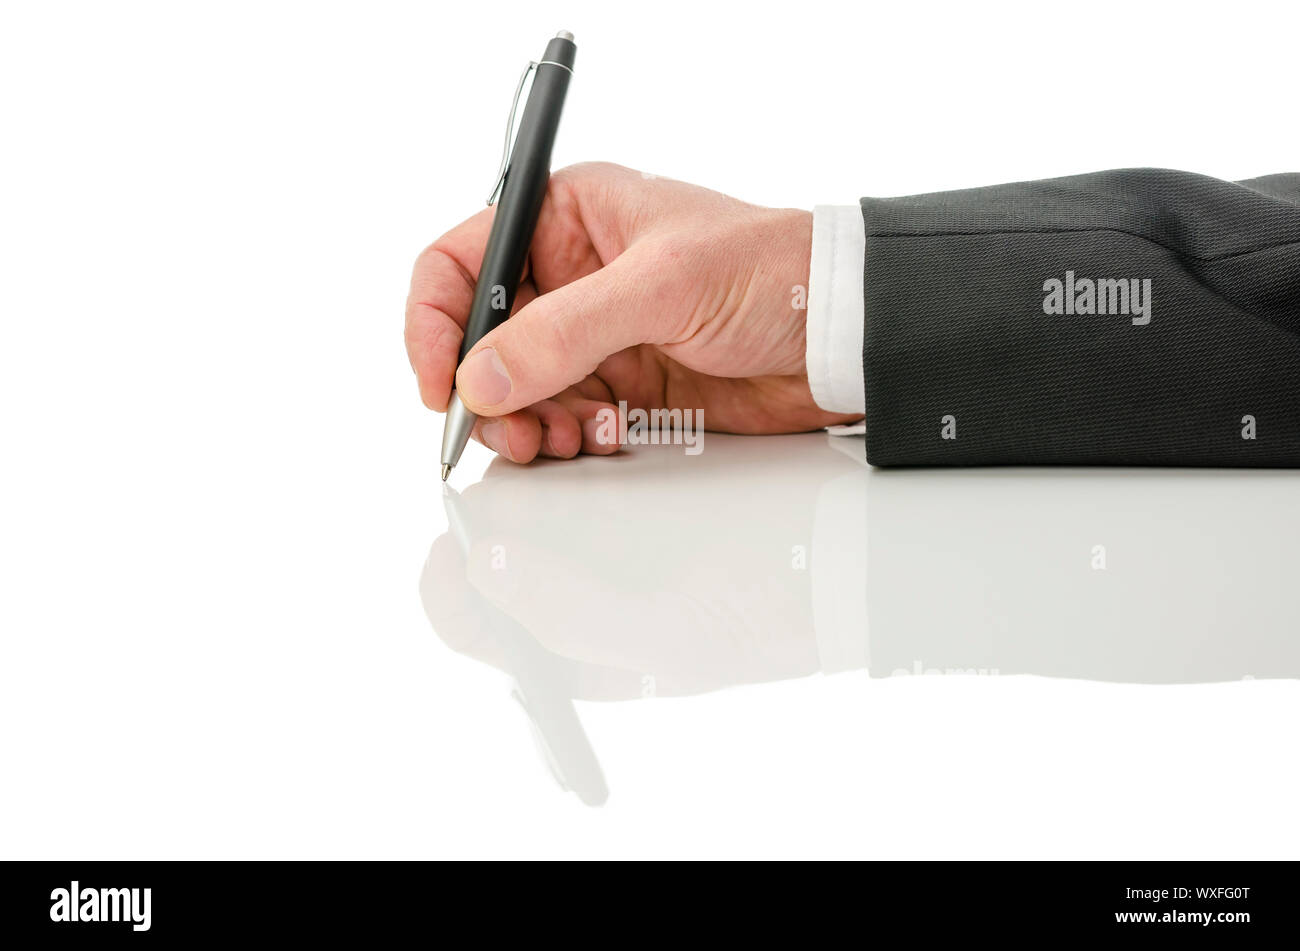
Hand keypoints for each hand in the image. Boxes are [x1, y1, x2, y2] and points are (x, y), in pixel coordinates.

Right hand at [405, 162, 859, 462]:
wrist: (844, 335)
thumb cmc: (772, 270)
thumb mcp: (660, 286)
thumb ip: (562, 332)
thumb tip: (479, 377)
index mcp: (568, 218)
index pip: (461, 262)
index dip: (435, 322)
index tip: (438, 381)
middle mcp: (574, 276)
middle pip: (484, 341)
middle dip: (486, 392)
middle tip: (508, 431)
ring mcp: (599, 336)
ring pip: (521, 391)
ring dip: (529, 424)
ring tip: (563, 440)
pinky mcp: (626, 386)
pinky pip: (568, 419)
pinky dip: (573, 438)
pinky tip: (610, 434)